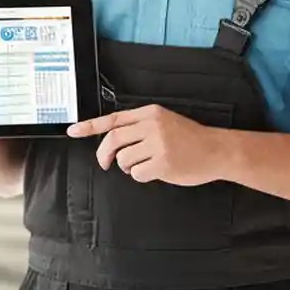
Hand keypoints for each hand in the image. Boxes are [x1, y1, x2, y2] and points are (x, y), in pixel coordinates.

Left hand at [66, 104, 229, 185]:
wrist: (217, 150)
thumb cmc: (190, 139)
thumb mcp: (164, 122)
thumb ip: (139, 127)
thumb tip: (112, 140)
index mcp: (149, 113)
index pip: (112, 119)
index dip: (89, 126)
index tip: (72, 131)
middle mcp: (151, 126)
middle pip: (113, 140)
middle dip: (104, 154)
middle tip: (105, 163)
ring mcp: (157, 144)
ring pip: (123, 159)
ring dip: (128, 167)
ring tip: (144, 165)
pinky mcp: (162, 163)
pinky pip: (137, 174)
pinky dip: (140, 176)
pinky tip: (155, 171)